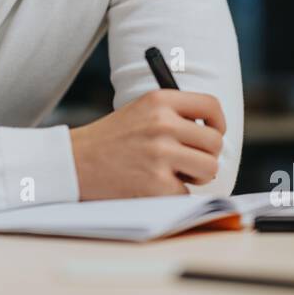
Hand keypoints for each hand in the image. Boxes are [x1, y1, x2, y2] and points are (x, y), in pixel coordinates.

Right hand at [68, 89, 225, 199]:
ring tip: (173, 173)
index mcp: (160, 100)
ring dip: (196, 176)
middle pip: (215, 142)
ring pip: (209, 168)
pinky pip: (187, 192)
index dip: (218, 123)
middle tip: (187, 161)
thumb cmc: (111, 139)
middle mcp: (162, 124)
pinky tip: (154, 186)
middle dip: (206, 155)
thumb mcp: (140, 110)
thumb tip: (214, 133)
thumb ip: (174, 115)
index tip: (214, 133)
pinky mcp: (156, 183)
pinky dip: (174, 194)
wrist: (75, 162)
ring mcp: (160, 154)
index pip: (210, 106)